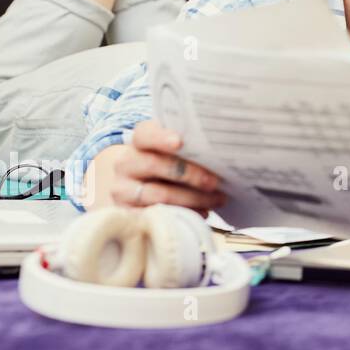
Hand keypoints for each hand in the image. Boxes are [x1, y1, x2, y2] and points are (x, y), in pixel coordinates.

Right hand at [99, 120, 224, 215]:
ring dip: (192, 198)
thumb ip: (192, 146)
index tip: (179, 142)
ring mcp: (123, 190)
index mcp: (140, 140)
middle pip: (154, 164)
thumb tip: (226, 149)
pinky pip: (155, 216)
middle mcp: (126, 163)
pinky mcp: (127, 213)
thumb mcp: (176, 150)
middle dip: (189, 174)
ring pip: (157, 194)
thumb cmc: (168, 162)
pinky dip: (182, 214)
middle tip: (215, 182)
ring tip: (216, 200)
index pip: (145, 134)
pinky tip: (201, 213)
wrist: (136, 185)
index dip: (160, 137)